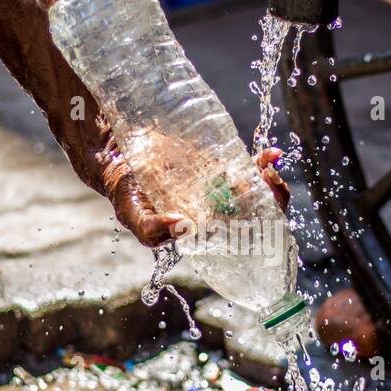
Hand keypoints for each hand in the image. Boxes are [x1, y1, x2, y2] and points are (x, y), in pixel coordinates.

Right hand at [103, 146, 292, 248]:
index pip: (239, 236)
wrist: (119, 159)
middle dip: (271, 197)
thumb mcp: (133, 216)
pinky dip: (262, 162)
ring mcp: (220, 188)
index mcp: (204, 233)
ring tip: (268, 164)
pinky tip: (270, 154)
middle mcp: (216, 213)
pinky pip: (248, 167)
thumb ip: (150, 229)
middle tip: (268, 178)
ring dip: (269, 178)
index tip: (261, 204)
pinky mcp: (220, 165)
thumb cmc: (128, 196)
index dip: (257, 223)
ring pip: (257, 190)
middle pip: (256, 212)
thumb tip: (183, 226)